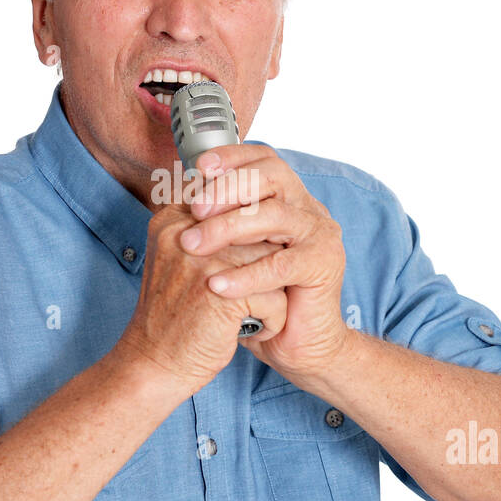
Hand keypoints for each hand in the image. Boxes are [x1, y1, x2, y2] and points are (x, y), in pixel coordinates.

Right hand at [118, 202, 288, 394]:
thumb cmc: (176, 314)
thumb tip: (260, 204)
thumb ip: (208, 230)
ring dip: (273, 292)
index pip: (233, 203)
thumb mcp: (181, 260)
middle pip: (260, 230)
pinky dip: (273, 319)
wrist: (154, 364)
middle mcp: (184, 232)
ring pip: (274, 260)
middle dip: (266, 265)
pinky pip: (276, 295)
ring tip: (253, 313)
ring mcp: (201, 261)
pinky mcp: (220, 294)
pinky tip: (252, 331)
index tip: (245, 268)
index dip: (252, 236)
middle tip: (252, 294)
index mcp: (173, 219)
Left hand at [178, 145, 351, 388]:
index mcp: (288, 198)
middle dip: (228, 188)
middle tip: (194, 209)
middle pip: (273, 176)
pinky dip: (246, 274)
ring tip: (193, 246)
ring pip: (274, 215)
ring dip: (228, 228)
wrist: (296, 343)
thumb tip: (176, 187)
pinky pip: (281, 264)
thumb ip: (214, 219)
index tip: (198, 167)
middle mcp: (309, 208)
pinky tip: (216, 284)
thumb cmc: (259, 296)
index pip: (264, 159)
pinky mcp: (324, 264)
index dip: (233, 157)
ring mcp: (320, 234)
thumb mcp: (231, 252)